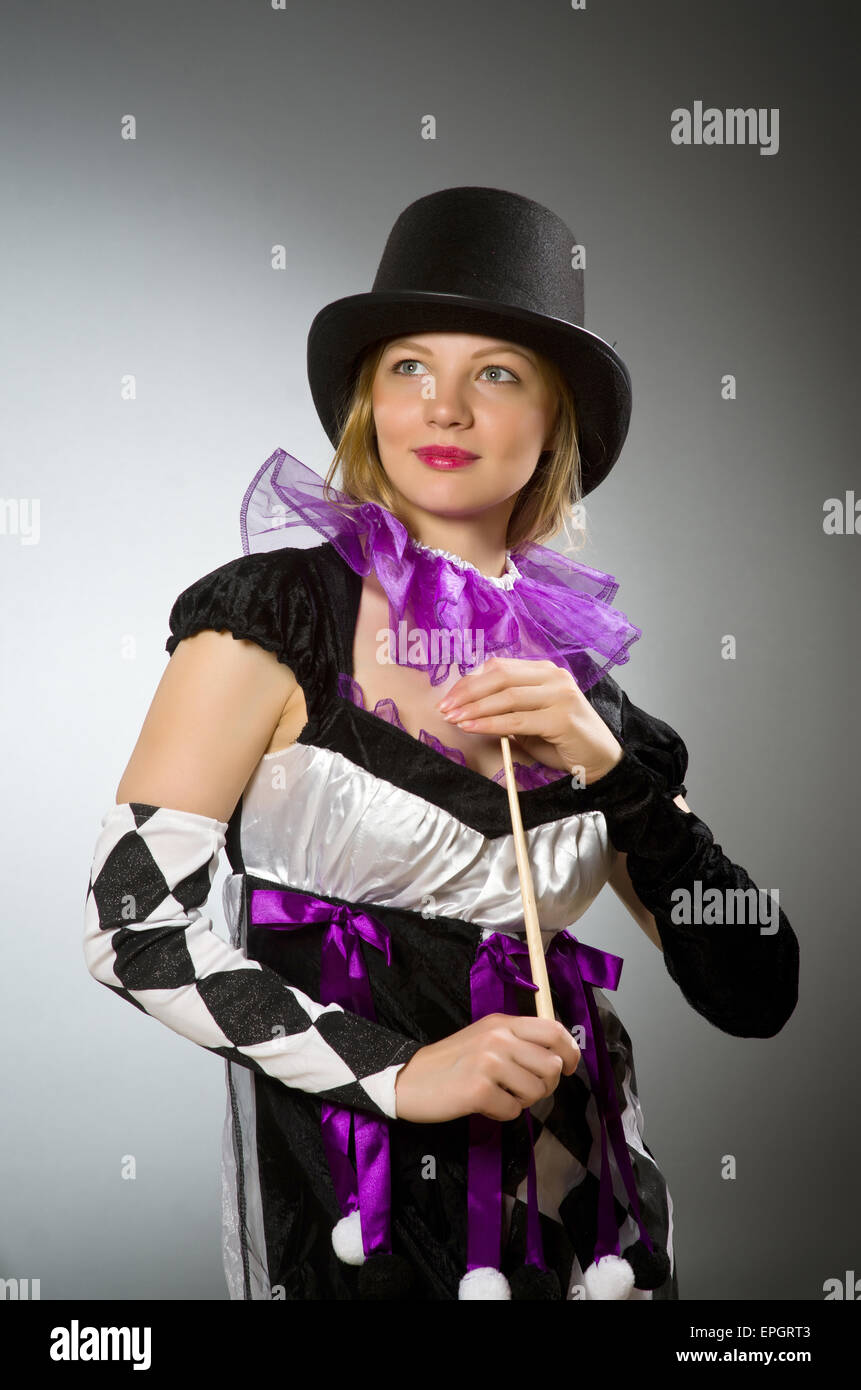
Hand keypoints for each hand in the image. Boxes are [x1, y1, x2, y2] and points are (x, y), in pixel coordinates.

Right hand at [394, 1012, 580, 1122]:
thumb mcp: (484, 1037)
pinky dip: (502, 1113)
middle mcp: (498, 1038)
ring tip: (500, 1094)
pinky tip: (484, 1104)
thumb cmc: (450, 1062)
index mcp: (502, 1022)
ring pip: (537, 1090)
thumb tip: (558, 1056)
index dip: (571, 1050)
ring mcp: (489, 1063)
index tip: (569, 1067)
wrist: (409, 1080)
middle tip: (525, 1089)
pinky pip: (514, 1111)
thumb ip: (517, 1041)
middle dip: (546, 1084)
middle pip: (552, 1065)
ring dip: (523, 1100)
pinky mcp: (479, 1090)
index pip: (553, 1029)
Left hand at [435, 655, 622, 784]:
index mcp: (545, 671)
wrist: (600, 761)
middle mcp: (554, 676)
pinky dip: (490, 723)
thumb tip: (467, 707)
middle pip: (500, 676)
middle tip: (445, 708)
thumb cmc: (563, 742)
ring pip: (507, 696)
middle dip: (467, 692)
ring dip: (475, 708)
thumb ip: (507, 708)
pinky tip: (472, 728)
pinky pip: (517, 719)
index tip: (448, 697)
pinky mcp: (561, 718)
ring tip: (454, 719)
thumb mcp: (530, 720)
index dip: (470, 680)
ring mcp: (560, 695)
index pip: (499, 667)